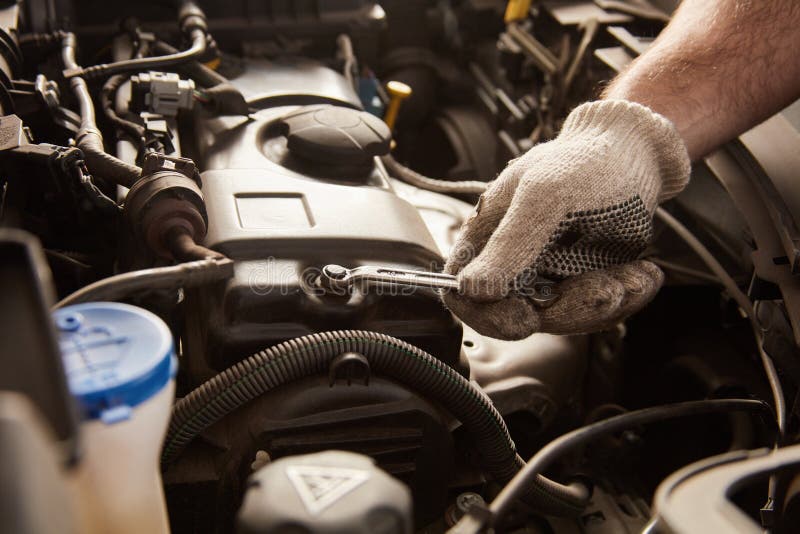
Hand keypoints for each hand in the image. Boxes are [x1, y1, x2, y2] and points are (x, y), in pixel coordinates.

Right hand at [443, 100, 690, 339]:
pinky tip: (643, 274)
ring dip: (605, 303)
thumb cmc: (585, 162)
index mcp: (487, 238)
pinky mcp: (581, 280)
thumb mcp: (545, 199)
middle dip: (570, 309)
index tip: (526, 318)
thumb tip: (470, 290)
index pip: (464, 294)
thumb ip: (509, 246)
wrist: (638, 153)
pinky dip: (625, 297)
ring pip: (565, 318)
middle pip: (522, 316)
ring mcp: (548, 274)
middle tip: (607, 288)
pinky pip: (596, 310)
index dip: (488, 315)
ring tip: (635, 276)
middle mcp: (513, 262)